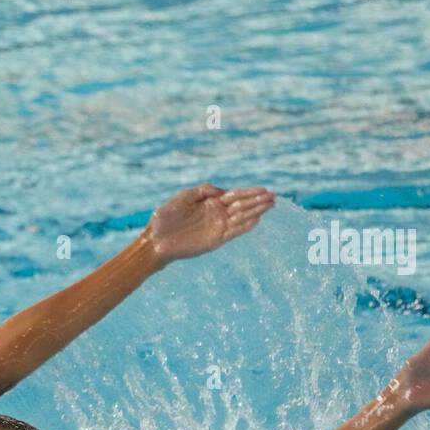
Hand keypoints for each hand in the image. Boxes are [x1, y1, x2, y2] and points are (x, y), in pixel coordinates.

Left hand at [145, 183, 274, 265]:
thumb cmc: (166, 217)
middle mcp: (217, 215)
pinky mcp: (215, 240)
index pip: (235, 195)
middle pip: (242, 206)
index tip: (265, 189)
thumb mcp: (184, 197)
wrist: (155, 239)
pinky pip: (233, 232)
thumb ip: (203, 190)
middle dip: (258, 201)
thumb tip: (223, 191)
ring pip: (241, 218)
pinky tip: (256, 220)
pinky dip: (244, 227)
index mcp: (210, 202)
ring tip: (270, 205)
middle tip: (275, 196)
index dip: (250, 192)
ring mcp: (217, 228)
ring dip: (256, 212)